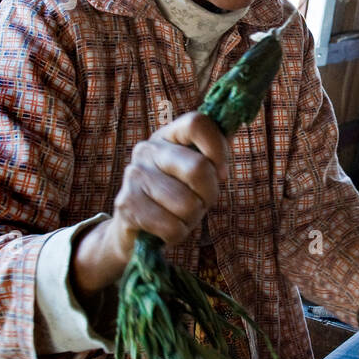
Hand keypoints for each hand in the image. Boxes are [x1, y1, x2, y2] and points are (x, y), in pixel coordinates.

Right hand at [73, 111, 230, 297]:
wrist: (136, 230)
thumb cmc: (176, 197)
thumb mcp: (197, 172)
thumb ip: (214, 150)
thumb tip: (232, 126)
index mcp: (168, 136)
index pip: (197, 123)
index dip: (218, 149)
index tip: (222, 173)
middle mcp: (147, 150)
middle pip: (198, 168)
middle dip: (209, 195)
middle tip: (200, 203)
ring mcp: (134, 176)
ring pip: (187, 204)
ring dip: (192, 218)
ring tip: (179, 216)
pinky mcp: (126, 205)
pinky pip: (172, 227)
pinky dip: (177, 235)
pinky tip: (165, 229)